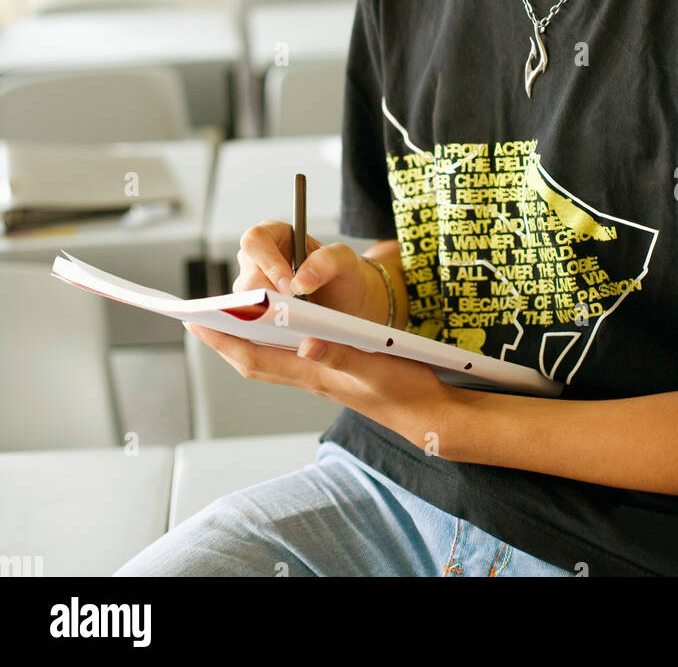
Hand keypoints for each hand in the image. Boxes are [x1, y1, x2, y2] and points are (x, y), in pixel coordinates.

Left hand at [182, 318, 454, 450]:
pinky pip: (288, 355)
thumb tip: (306, 342)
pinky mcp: (332, 371)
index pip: (255, 358)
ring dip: (243, 339)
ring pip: (268, 357)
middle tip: (196, 317)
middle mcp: (309, 375)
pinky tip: (273, 327)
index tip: (197, 322)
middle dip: (223, 339)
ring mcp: (319, 375)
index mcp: (313, 374)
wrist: (426, 413)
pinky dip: (272, 340)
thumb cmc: (404, 389)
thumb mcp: (375, 367)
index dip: (224, 341)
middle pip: (253, 359)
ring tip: (225, 317)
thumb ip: (343, 354)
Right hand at [231, 218, 378, 320]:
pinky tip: (289, 333)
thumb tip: (301, 281)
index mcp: (272, 236)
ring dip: (269, 317)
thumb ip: (327, 261)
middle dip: (268, 298)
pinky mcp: (254, 315)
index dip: (268, 264)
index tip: (291, 287)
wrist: (346, 304)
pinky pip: (251, 325)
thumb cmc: (341, 275)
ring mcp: (251, 289)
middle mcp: (256, 261)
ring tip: (295, 323)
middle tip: (293, 312)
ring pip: (245, 306)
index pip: (255, 241)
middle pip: (246, 279)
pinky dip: (269, 331)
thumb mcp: (344, 260)